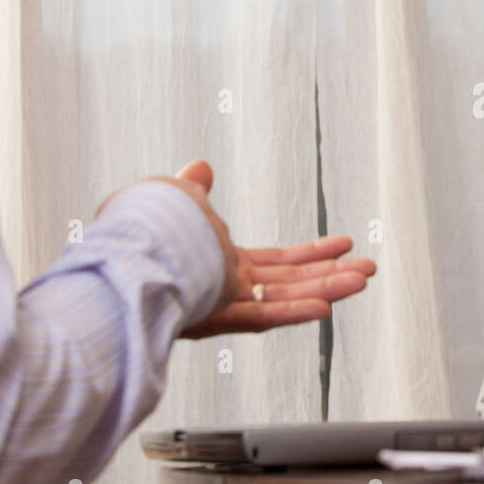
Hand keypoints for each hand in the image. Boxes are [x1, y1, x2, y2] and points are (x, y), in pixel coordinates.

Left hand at [98, 159, 375, 336]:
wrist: (115, 255)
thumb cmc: (136, 234)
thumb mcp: (174, 199)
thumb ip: (194, 190)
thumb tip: (199, 167)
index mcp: (219, 262)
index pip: (276, 260)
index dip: (312, 253)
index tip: (342, 245)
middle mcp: (226, 287)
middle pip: (292, 283)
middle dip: (332, 275)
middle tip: (368, 270)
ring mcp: (224, 302)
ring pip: (286, 298)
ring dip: (326, 289)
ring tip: (361, 281)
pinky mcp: (217, 314)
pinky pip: (263, 316)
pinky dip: (294, 312)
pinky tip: (325, 307)